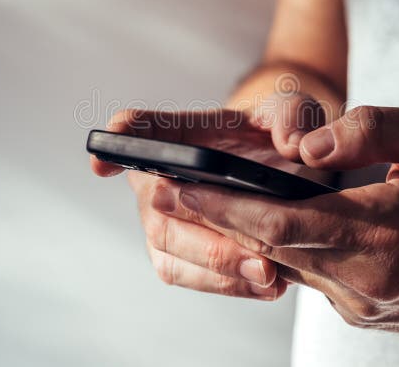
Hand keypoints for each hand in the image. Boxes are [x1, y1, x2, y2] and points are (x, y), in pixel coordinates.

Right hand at [89, 94, 325, 299]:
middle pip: (158, 203)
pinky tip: (265, 286)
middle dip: (202, 229)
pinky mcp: (175, 253)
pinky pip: (184, 274)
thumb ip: (296, 116)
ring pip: (169, 247)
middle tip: (254, 252)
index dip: (122, 140)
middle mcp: (160, 175)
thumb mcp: (293, 113)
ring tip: (268, 275)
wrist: (285, 176)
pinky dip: (224, 285)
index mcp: (184, 132)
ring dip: (217, 266)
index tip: (102, 159)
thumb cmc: (276, 137)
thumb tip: (295, 147)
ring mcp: (162, 217)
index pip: (143, 128)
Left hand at [162, 106, 398, 333]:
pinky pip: (306, 276)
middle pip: (267, 247)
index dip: (225, 206)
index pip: (283, 222)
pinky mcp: (356, 313)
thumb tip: (306, 148)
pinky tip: (261, 223)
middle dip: (214, 218)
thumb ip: (371, 131)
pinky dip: (279, 249)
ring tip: (202, 199)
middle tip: (168, 188)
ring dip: (241, 233)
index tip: (180, 185)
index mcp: (383, 232)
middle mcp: (364, 278)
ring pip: (282, 263)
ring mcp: (358, 303)